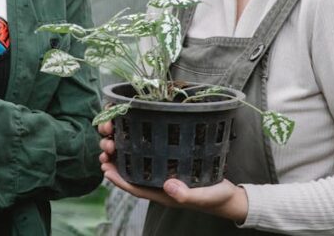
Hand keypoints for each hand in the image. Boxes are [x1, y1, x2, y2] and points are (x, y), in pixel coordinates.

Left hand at [98, 120, 247, 223]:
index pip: (135, 187)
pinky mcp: (173, 165)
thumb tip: (167, 185)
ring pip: (139, 164)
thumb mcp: (205, 196)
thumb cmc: (216, 198)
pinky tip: (136, 136)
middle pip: (132, 174)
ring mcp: (165, 174)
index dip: (118, 179)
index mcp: (163, 193)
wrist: (229, 197)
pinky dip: (140, 148)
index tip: (105, 167)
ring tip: (112, 139)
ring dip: (124, 153)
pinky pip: (151, 157)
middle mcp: (160, 184)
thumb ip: (187, 194)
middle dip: (117, 162)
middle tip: (106, 146)